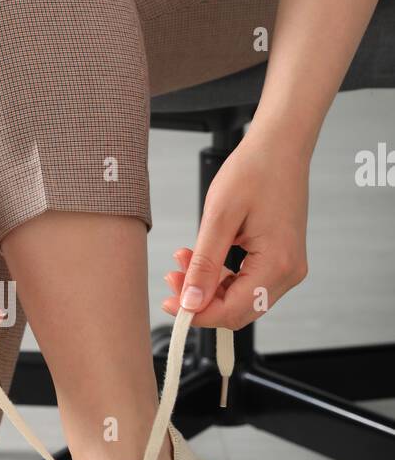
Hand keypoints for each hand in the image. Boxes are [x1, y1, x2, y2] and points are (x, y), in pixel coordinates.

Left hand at [161, 127, 309, 329]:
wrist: (280, 146)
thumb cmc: (256, 170)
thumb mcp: (219, 217)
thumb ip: (205, 265)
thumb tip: (191, 302)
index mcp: (278, 263)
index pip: (232, 311)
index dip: (198, 313)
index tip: (171, 304)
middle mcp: (289, 271)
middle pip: (237, 310)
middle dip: (201, 300)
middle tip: (173, 277)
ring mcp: (287, 266)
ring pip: (240, 298)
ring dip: (208, 286)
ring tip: (184, 260)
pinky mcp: (281, 259)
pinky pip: (247, 281)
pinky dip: (221, 275)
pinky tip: (202, 258)